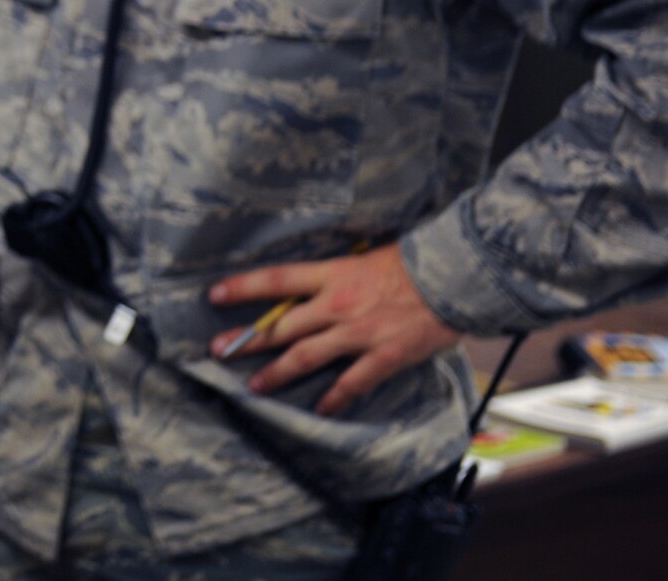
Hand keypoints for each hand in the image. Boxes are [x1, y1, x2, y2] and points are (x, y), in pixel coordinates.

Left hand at [208, 243, 462, 415]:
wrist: (454, 278)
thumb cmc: (412, 262)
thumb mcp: (364, 256)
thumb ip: (337, 273)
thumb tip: (311, 283)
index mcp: (332, 274)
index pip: (276, 280)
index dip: (242, 287)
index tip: (214, 295)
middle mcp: (337, 305)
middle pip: (282, 326)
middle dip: (248, 340)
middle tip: (218, 350)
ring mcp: (358, 334)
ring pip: (305, 357)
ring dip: (277, 373)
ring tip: (254, 386)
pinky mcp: (383, 356)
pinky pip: (351, 383)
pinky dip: (333, 399)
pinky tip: (318, 410)